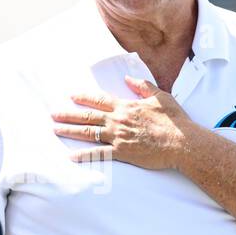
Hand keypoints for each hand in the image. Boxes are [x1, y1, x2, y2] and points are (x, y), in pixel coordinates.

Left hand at [51, 76, 197, 169]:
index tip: (72, 96)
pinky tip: (72, 156)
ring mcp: (118, 137)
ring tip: (56, 130)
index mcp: (126, 106)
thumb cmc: (174, 120)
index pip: (99, 100)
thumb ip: (142, 86)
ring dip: (70, 131)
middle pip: (88, 116)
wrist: (182, 142)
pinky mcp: (122, 153)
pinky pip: (99, 154)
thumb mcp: (160, 96)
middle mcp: (118, 120)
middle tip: (53, 115)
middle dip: (68, 115)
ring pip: (89, 133)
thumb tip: (127, 78)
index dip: (84, 98)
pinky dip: (85, 155)